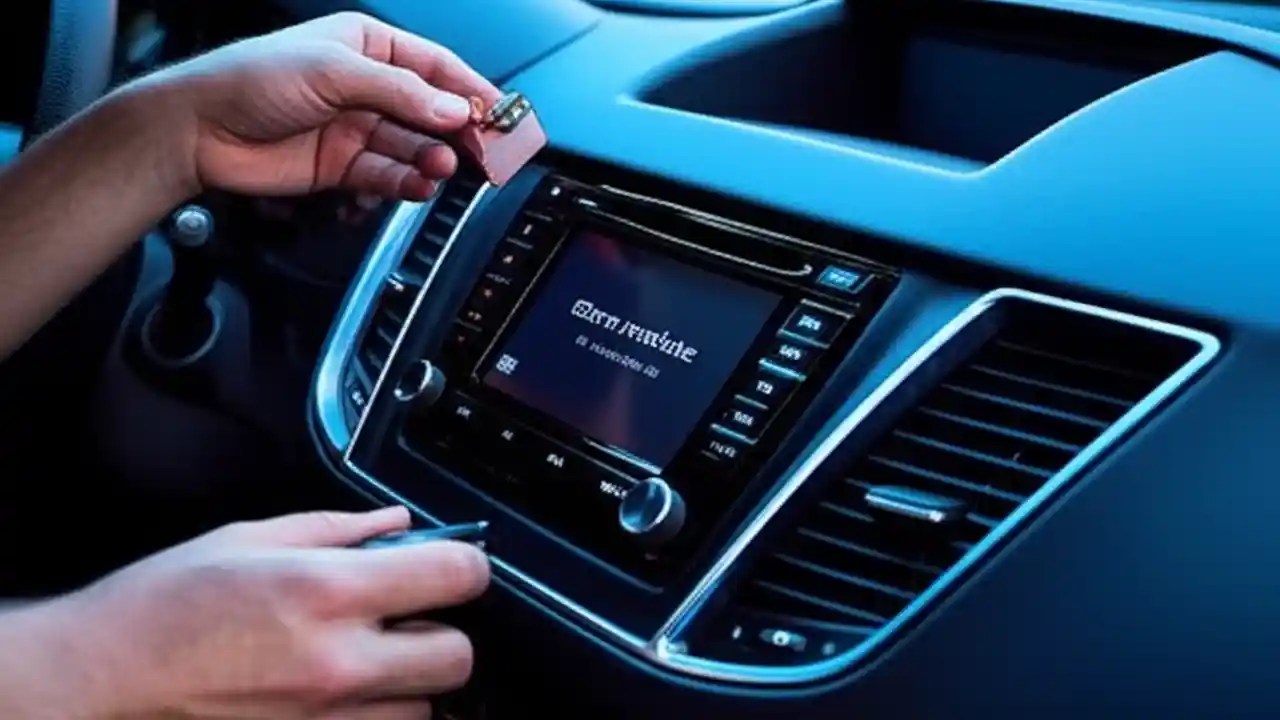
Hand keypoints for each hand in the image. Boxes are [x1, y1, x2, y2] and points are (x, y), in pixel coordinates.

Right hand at [55, 507, 489, 718]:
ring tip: (364, 663)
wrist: (101, 683)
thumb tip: (400, 524)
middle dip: (443, 632)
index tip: (451, 565)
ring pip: (424, 709)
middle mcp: (339, 663)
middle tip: (408, 620)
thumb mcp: (251, 539)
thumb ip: (339, 530)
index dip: (465, 564)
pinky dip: (376, 716)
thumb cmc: (165, 607)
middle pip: (458, 656)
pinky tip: (342, 696)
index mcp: (327, 591)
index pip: (456, 577)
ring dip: (409, 685)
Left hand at [131, 12, 501, 200]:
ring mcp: (355, 128)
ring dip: (430, 160)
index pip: (435, 67)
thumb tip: (453, 109)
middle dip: (458, 132)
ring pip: (411, 147)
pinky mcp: (342, 166)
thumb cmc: (251, 80)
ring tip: (441, 169)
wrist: (198, 130)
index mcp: (367, 47)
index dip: (471, 90)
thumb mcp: (334, 72)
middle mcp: (367, 87)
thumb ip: (399, 93)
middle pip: (430, 112)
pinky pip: (386, 176)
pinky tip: (415, 185)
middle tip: (486, 153)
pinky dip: (404, 183)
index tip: (502, 114)